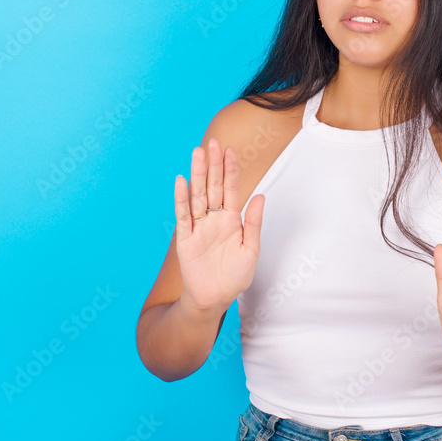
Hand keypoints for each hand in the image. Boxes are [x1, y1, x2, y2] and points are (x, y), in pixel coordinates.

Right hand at [174, 137, 263, 317]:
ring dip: (197, 175)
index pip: (231, 189)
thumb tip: (260, 196)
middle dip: (214, 165)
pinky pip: (183, 216)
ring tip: (198, 154)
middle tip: (214, 143)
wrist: (215, 298)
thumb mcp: (251, 249)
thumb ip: (254, 223)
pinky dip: (182, 199)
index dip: (231, 170)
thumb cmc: (234, 276)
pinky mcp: (185, 239)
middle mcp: (214, 219)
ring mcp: (198, 227)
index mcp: (231, 220)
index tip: (231, 150)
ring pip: (198, 196)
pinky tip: (182, 182)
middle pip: (213, 187)